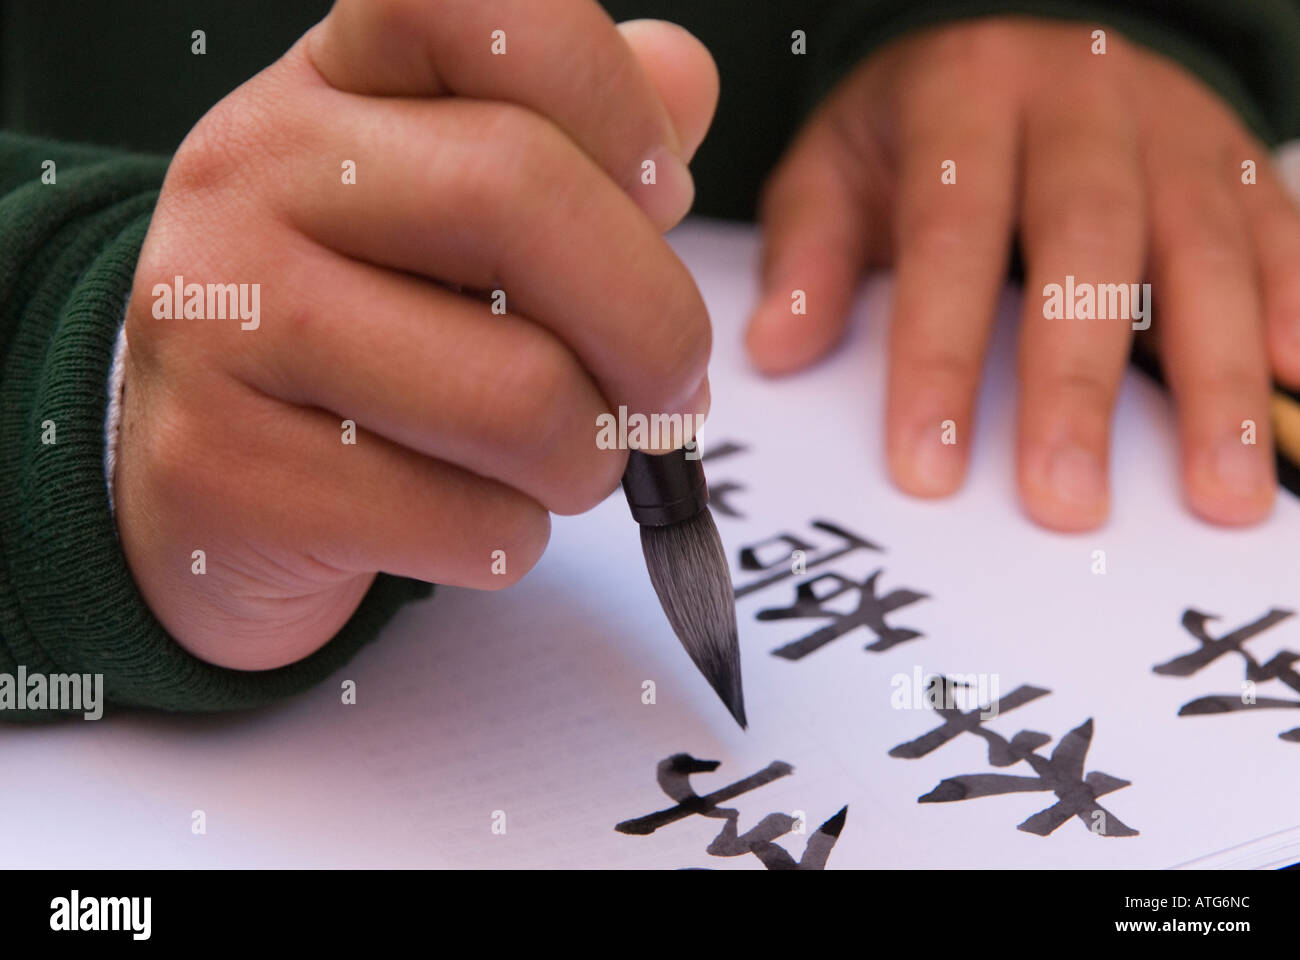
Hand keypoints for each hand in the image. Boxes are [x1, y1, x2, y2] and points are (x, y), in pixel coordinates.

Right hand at [116, 0, 718, 668]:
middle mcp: (254, 171)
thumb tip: (685, 80)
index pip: (482, 6)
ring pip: (517, 396)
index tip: (663, 196)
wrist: (201, 477)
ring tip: (565, 462)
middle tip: (670, 391)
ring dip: (590, 461)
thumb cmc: (367, 331)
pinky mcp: (221, 468)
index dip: (614, 100)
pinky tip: (469, 516)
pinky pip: (463, 523)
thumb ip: (578, 137)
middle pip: (518, 197)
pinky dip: (514, 539)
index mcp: (334, 85)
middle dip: (655, 327)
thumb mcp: (454, 206)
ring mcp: (219, 317)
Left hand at [746, 19, 1298, 529]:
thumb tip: (775, 349)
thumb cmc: (919, 124)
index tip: (929, 469)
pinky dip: (1295, 304)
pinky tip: (1297, 382)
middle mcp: (1078, 105)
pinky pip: (1278, 227)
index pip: (949, 239)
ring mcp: (1171, 127)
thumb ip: (809, 252)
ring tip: (1218, 492)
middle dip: (1076, 384)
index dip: (938, 357)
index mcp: (964, 101)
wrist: (1021, 25)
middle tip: (1065, 501)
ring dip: (1215, 377)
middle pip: (1087, 247)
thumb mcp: (837, 163)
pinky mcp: (1234, 156)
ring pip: (1204, 250)